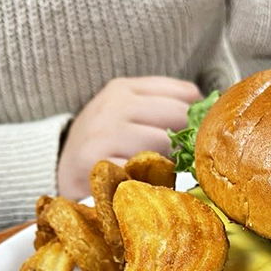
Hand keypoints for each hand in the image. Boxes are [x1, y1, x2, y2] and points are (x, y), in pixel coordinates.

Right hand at [57, 76, 202, 196]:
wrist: (59, 169)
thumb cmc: (103, 143)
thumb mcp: (127, 114)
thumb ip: (163, 108)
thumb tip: (210, 111)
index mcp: (124, 88)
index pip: (184, 94)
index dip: (200, 118)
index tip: (200, 137)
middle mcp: (114, 105)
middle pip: (178, 118)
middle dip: (188, 141)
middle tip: (187, 160)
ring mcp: (105, 133)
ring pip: (164, 144)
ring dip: (172, 162)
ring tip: (164, 172)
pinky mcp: (98, 162)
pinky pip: (143, 170)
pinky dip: (151, 179)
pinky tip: (146, 183)